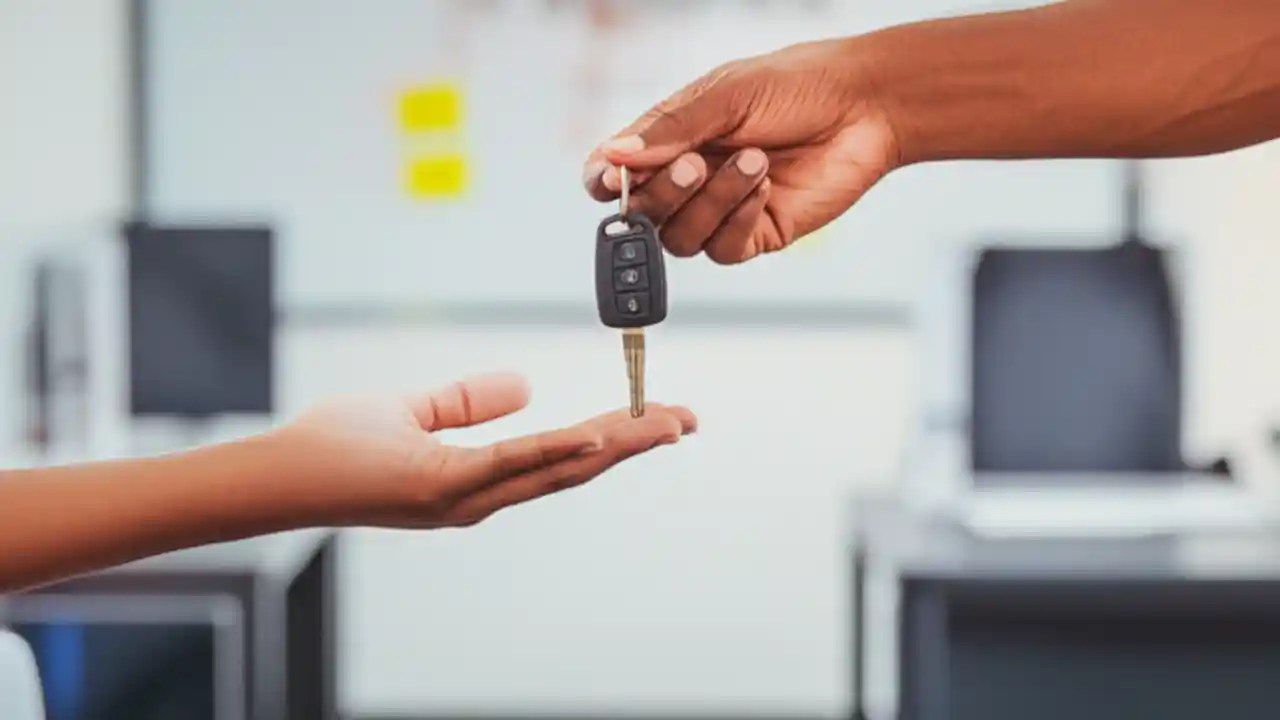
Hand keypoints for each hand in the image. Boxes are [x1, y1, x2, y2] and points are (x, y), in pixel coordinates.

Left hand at [277, 373, 694, 528]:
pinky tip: (595, 439)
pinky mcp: (441, 486)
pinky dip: (555, 451)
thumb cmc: (335, 449)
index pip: (561, 457)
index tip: (656, 417)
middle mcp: (481, 498)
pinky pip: (509, 463)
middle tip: (686, 421)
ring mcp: (464, 497)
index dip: (614, 439)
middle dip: (634, 444)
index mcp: (479, 480)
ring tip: (662, 425)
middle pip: (574, 468)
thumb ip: (467, 401)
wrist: (280, 475)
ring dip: (614, 446)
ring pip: (556, 468)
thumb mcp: (413, 412)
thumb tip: (524, 383)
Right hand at [583, 38, 899, 264]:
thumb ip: (669, 129)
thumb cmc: (797, 86)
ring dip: (712, 202)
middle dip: (664, 193)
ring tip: (753, 161)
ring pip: (680, 239)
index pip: (613, 174)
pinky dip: (738, 217)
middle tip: (695, 164)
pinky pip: (723, 248)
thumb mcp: (726, 94)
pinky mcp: (755, 234)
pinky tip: (765, 185)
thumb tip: (612, 155)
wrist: (865, 105)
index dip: (604, 182)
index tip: (609, 179)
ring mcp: (720, 211)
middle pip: (642, 215)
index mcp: (669, 139)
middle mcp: (689, 180)